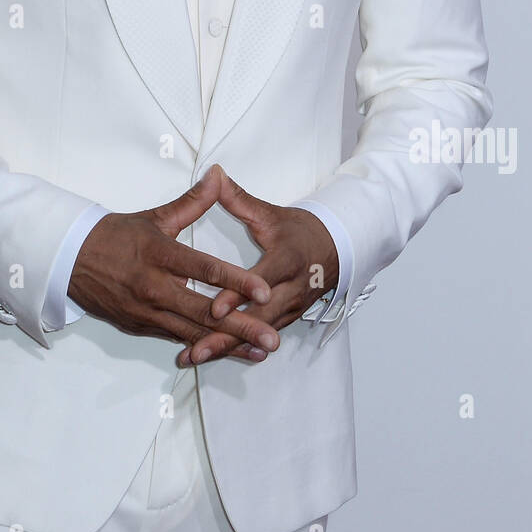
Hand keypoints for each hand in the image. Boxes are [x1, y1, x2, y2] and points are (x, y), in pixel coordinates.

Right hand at [68, 164, 280, 362]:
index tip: (264, 290)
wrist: (70, 259)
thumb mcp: (154, 217)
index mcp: (160, 254)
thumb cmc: (116, 235)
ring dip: (228, 344)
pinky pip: (177, 338)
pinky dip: (203, 346)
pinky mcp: (140, 326)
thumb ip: (192, 202)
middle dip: (241, 327)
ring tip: (259, 352)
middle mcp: (154, 287)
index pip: (205, 269)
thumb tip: (218, 176)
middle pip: (204, 311)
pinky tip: (227, 352)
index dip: (237, 281)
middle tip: (272, 338)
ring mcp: (146, 311)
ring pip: (193, 332)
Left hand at [177, 170, 338, 366]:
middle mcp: (290, 290)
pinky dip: (236, 348)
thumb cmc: (299, 230)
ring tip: (195, 357)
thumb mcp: (271, 213)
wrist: (336, 248)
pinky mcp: (286, 320)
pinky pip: (260, 337)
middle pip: (257, 319)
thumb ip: (239, 198)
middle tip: (196, 350)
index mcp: (286, 261)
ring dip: (227, 347)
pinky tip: (210, 356)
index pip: (260, 282)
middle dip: (226, 336)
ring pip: (257, 333)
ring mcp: (290, 309)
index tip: (213, 308)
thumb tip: (214, 174)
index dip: (237, 295)